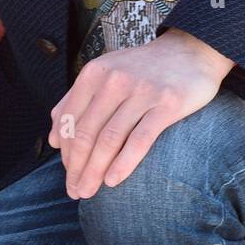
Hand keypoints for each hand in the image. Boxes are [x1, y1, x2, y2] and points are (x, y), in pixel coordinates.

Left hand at [48, 28, 235, 197]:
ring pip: (109, 139)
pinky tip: (113, 180)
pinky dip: (123, 163)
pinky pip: (140, 139)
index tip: (68, 175)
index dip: (65, 152)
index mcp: (94, 73)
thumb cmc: (142, 69)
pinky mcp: (167, 104)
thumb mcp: (105, 73)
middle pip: (87, 133)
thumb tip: (53, 140)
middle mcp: (114, 80)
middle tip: (75, 192)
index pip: (69, 120)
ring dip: (95, 171)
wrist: (190, 52)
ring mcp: (141, 91)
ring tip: (89, 192)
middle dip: (76, 168)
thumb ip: (76, 101)